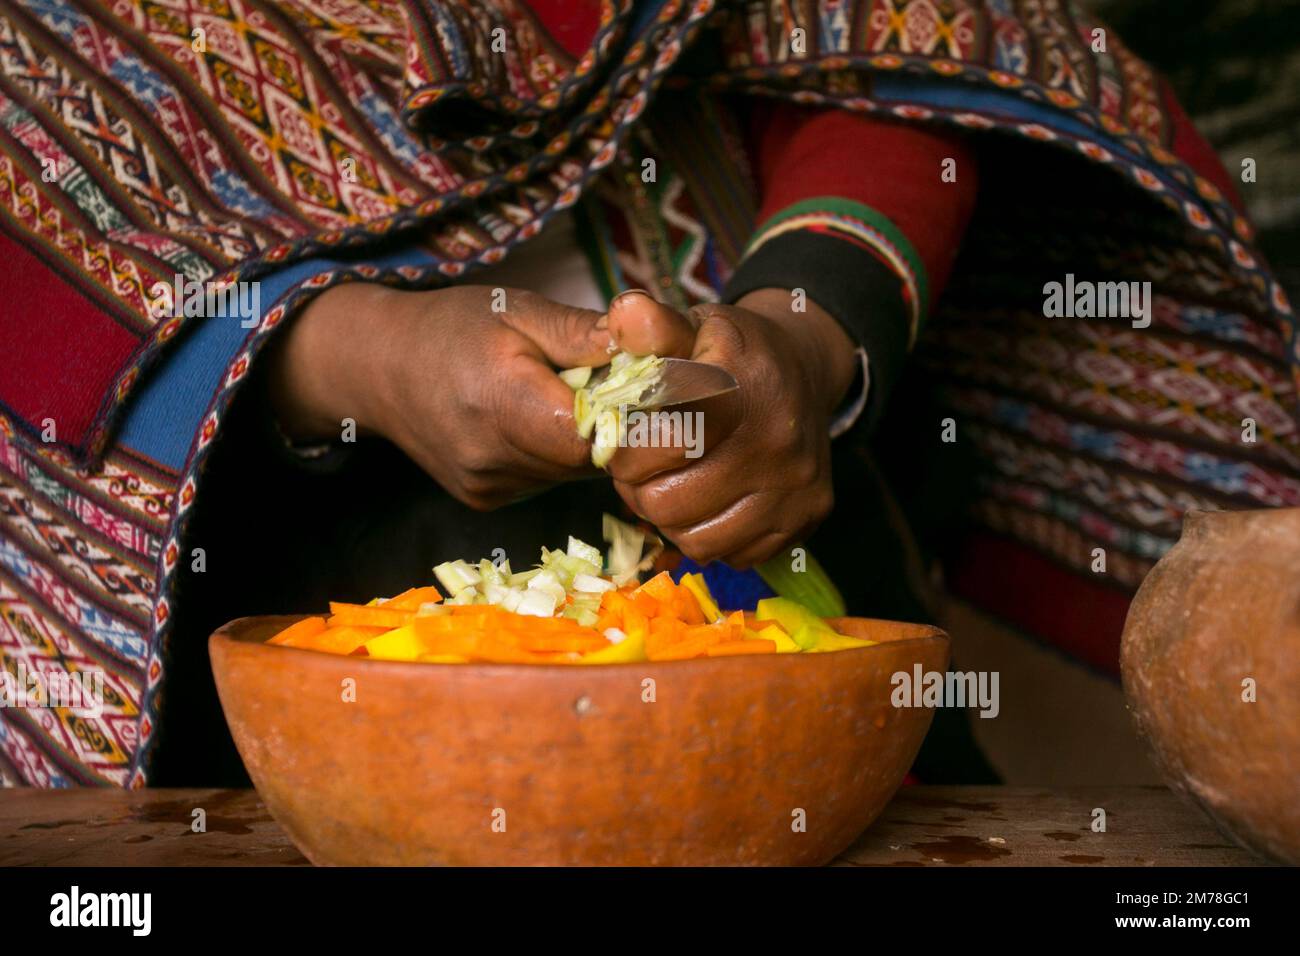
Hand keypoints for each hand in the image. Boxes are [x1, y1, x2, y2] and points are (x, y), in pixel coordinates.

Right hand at [268, 283, 613, 508]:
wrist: (376, 367)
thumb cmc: (452, 327)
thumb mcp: (519, 309)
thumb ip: (585, 333)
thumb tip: (654, 342)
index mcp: (503, 405)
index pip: (597, 435)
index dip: (631, 415)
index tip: (644, 386)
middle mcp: (495, 460)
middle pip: (590, 459)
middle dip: (615, 424)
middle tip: (612, 382)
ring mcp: (489, 488)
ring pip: (573, 474)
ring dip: (587, 440)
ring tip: (567, 396)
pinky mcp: (486, 500)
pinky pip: (548, 480)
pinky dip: (558, 453)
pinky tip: (538, 420)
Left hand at [604, 288, 857, 565]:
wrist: (803, 372)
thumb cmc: (730, 352)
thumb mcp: (693, 325)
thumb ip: (651, 327)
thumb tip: (624, 314)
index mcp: (740, 390)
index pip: (657, 443)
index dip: (626, 448)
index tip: (626, 436)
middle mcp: (776, 442)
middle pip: (668, 503)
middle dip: (641, 489)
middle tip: (642, 468)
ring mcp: (795, 487)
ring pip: (697, 540)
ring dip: (671, 518)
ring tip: (672, 484)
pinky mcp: (805, 518)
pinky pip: (732, 554)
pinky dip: (709, 534)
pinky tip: (707, 500)